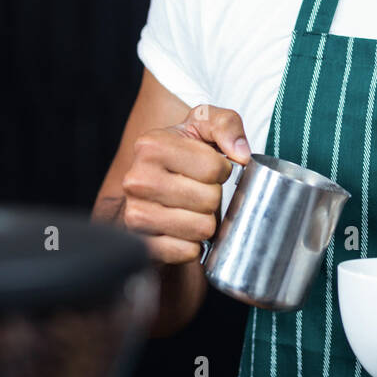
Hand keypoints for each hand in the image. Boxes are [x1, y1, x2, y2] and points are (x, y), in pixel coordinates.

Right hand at [120, 104, 249, 263]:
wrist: (153, 183)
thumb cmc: (183, 153)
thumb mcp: (204, 125)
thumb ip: (226, 125)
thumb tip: (240, 154)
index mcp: (151, 145)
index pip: (213, 167)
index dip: (222, 170)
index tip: (209, 168)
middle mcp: (137, 180)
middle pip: (209, 199)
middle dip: (213, 196)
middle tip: (199, 190)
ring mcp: (135, 214)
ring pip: (202, 228)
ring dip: (205, 221)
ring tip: (191, 208)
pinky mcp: (142, 245)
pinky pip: (187, 252)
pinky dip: (193, 244)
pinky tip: (183, 230)